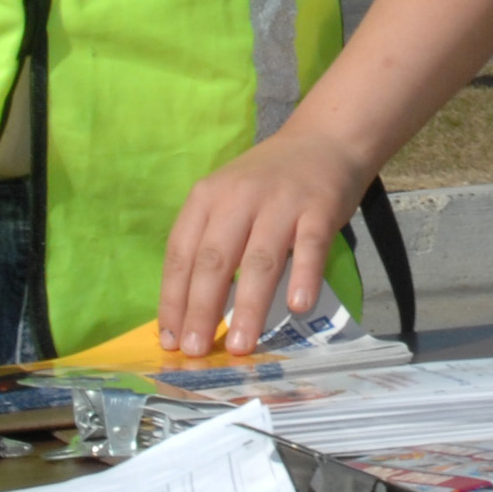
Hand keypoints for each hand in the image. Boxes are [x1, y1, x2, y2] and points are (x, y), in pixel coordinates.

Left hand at [159, 127, 372, 351]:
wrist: (323, 140)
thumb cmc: (267, 182)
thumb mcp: (226, 200)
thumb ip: (208, 245)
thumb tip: (187, 313)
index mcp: (207, 197)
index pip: (181, 253)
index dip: (173, 298)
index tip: (169, 339)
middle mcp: (239, 198)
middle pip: (214, 260)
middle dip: (202, 309)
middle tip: (196, 351)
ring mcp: (281, 203)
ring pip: (260, 260)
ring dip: (248, 307)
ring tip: (240, 345)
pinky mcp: (319, 208)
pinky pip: (310, 247)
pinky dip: (304, 276)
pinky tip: (298, 306)